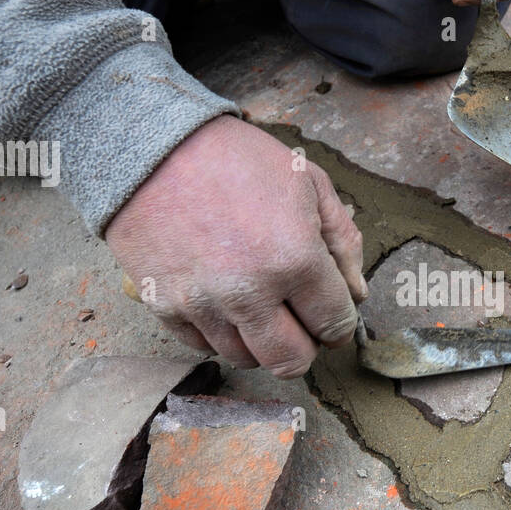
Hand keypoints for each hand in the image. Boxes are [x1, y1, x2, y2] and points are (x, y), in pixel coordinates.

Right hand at [105, 116, 365, 377]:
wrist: (152, 147)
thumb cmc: (235, 158)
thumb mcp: (308, 182)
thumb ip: (343, 241)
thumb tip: (357, 294)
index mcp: (294, 259)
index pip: (335, 325)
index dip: (340, 322)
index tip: (330, 311)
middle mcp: (248, 293)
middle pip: (290, 362)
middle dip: (304, 346)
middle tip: (299, 319)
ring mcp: (202, 305)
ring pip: (245, 359)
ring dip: (259, 340)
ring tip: (258, 303)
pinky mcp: (164, 307)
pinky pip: (201, 346)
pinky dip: (218, 333)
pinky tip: (223, 300)